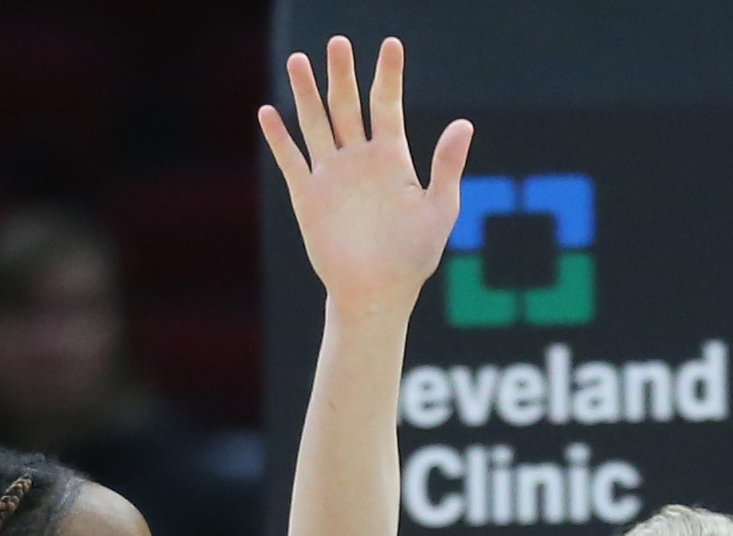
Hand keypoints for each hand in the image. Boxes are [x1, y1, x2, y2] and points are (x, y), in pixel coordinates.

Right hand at [259, 37, 472, 314]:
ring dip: (306, 93)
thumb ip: (447, 166)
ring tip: (297, 61)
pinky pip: (291, 161)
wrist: (377, 296)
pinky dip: (279, 138)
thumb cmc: (412, 259)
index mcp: (391, 158)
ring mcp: (332, 175)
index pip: (386, 104)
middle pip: (347, 105)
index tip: (390, 45)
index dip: (387, 74)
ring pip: (316, 123)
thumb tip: (464, 124)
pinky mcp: (308, 197)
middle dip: (341, 74)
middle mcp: (359, 159)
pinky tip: (268, 113)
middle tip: (338, 43)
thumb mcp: (439, 210)